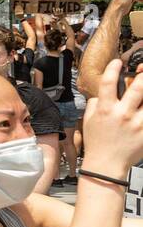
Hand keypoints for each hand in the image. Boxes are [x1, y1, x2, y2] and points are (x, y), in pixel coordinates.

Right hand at [82, 59, 142, 177]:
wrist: (106, 164)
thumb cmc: (97, 142)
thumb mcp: (88, 120)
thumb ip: (95, 103)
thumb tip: (102, 93)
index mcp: (105, 109)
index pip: (108, 82)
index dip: (113, 68)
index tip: (118, 62)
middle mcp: (122, 114)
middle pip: (138, 87)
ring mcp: (137, 123)